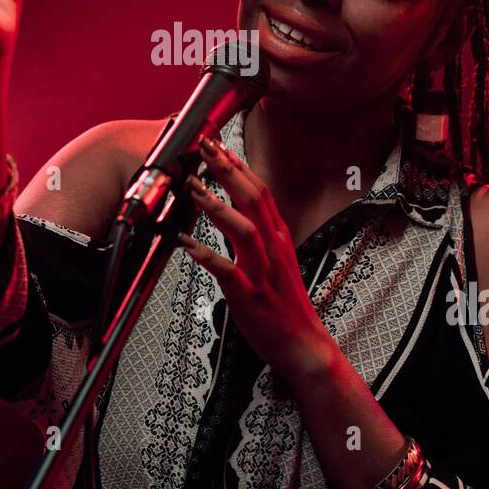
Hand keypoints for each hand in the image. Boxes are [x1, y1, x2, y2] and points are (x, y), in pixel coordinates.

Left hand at [176, 137, 335, 383]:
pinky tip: (186, 243)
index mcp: (278, 237)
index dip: (238, 165)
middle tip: (205, 148)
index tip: (218, 145)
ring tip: (194, 187)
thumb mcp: (273, 258)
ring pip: (245, 230)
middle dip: (228, 171)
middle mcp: (273, 248)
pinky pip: (227, 271)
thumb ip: (253, 233)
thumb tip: (227, 209)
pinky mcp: (250, 296)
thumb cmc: (284, 303)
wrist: (302, 344)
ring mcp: (263, 271)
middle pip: (254, 199)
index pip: (260, 191)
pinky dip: (206, 255)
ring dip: (218, 206)